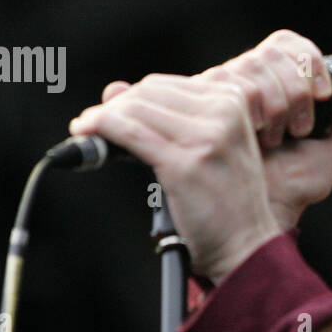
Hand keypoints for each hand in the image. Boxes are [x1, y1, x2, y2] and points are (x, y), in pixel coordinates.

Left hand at [68, 30, 331, 281]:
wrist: (246, 246)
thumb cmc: (226, 202)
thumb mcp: (210, 147)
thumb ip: (169, 118)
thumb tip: (112, 90)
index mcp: (234, 100)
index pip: (165, 85)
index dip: (131, 99)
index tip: (110, 115)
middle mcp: (224, 111)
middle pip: (148, 92)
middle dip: (115, 107)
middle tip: (93, 125)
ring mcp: (206, 136)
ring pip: (135, 109)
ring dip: (101, 117)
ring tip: (85, 131)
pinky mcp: (184, 162)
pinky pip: (129, 132)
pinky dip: (100, 128)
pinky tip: (85, 133)